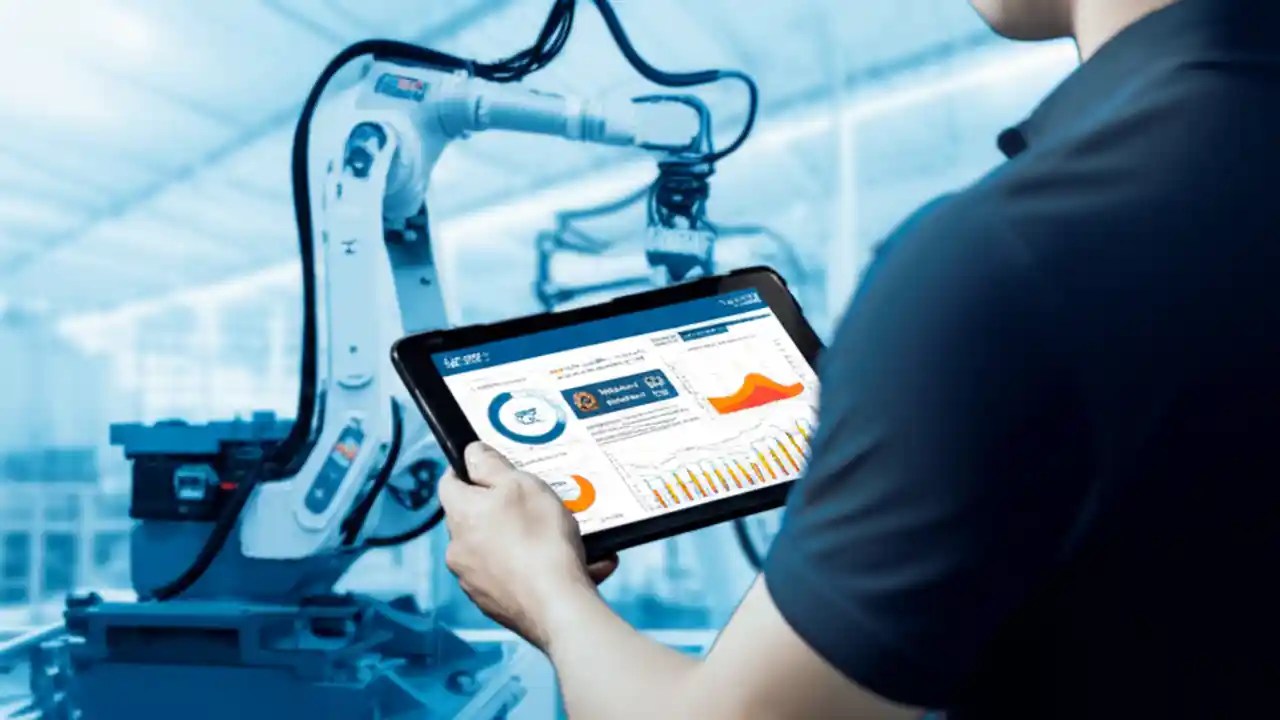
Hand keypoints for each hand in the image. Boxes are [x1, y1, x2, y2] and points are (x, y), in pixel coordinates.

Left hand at [438, 442, 617, 647]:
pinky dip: (536, 569)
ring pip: (497, 549)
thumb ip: (491, 466)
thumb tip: (470, 452)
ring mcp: (474, 581)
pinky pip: (514, 577)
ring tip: (563, 538)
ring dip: (523, 540)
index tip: (490, 468)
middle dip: (502, 509)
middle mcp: (458, 550)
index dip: (468, 471)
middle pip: (475, 518)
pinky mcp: (494, 605)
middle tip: (536, 503)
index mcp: (461, 514)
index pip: (449, 483)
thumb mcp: (521, 485)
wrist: (557, 606)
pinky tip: (574, 565)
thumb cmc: (540, 539)